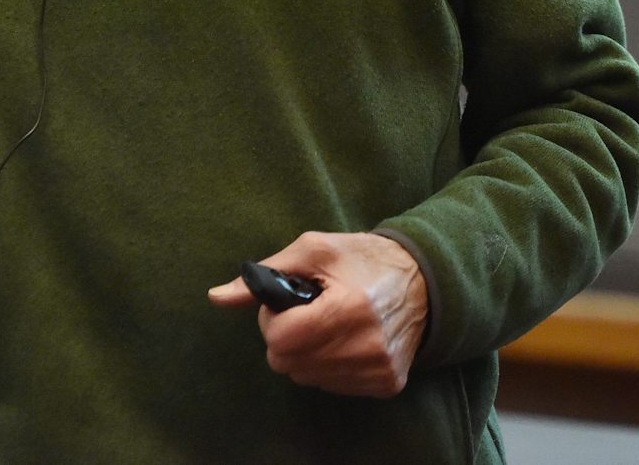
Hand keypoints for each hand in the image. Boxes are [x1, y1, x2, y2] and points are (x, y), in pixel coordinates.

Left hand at [208, 231, 428, 396]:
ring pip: (307, 379)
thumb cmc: (361, 258)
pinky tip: (344, 340)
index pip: (281, 340)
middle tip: (305, 313)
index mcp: (348, 308)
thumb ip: (264, 275)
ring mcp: (379, 370)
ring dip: (306, 354)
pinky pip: (332, 387)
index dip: (272, 320)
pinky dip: (328, 366)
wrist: (423, 280)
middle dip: (285, 338)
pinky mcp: (387, 385)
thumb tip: (215, 298)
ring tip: (326, 323)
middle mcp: (367, 346)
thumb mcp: (312, 251)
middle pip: (289, 365)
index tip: (287, 302)